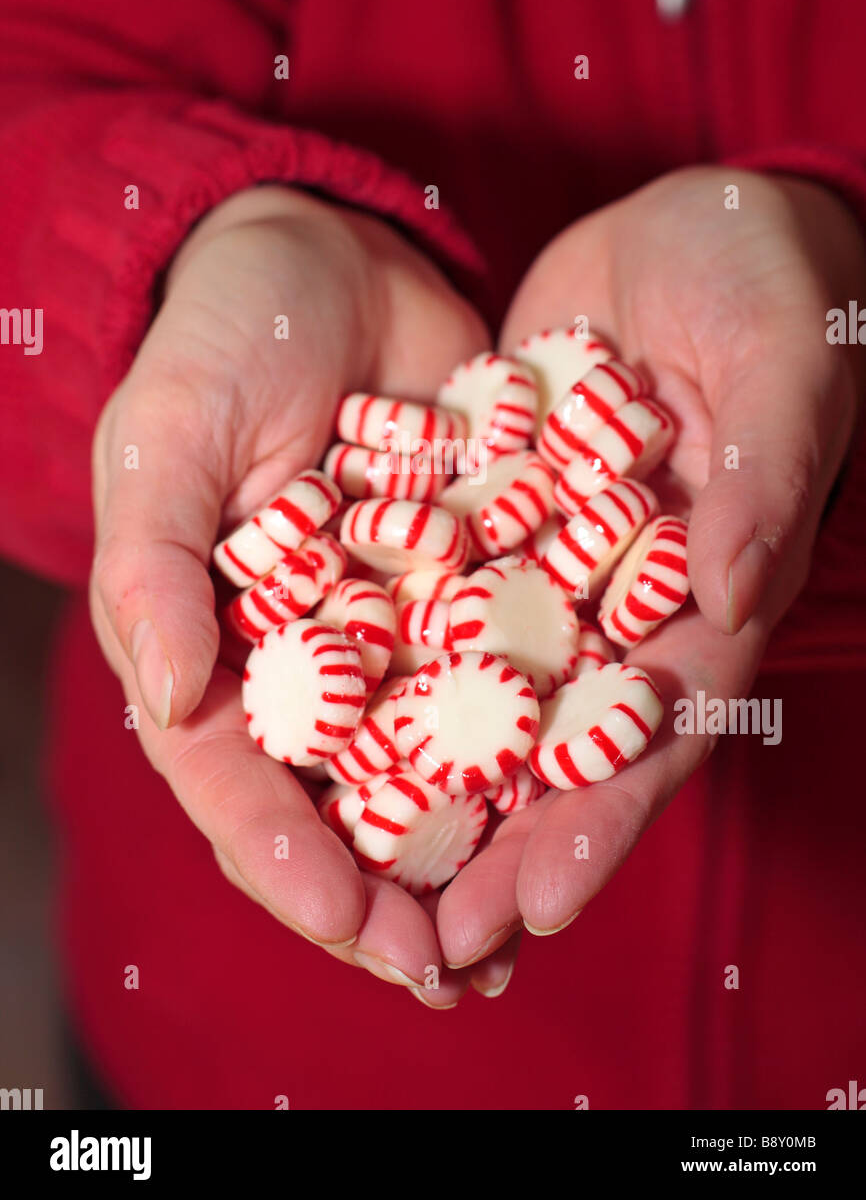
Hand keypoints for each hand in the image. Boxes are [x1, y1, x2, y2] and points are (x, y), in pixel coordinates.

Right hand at [90, 184, 490, 1001]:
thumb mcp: (168, 434)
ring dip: (464, 847)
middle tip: (447, 970)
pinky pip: (499, 670)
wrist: (332, 253)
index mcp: (207, 640)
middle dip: (381, 890)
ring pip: (421, 760)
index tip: (342, 920)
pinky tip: (577, 793)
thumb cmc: (222, 336)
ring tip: (513, 932)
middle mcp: (299, 655)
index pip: (228, 772)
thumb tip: (170, 697)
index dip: (278, 854)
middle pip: (331, 796)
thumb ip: (154, 563)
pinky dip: (532, 739)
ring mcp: (386, 626)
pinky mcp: (465, 582)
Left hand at [436, 166, 865, 966]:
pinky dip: (392, 651)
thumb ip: (766, 481)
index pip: (660, 726)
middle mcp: (628, 598)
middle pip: (562, 738)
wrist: (695, 220)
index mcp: (715, 590)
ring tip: (360, 866)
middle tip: (430, 941)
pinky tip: (322, 713)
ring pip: (489, 684)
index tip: (542, 901)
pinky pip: (437, 587)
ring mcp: (555, 560)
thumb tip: (727, 595)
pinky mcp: (493, 509)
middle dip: (502, 839)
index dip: (607, 817)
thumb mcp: (784, 362)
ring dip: (434, 775)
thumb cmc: (772, 281)